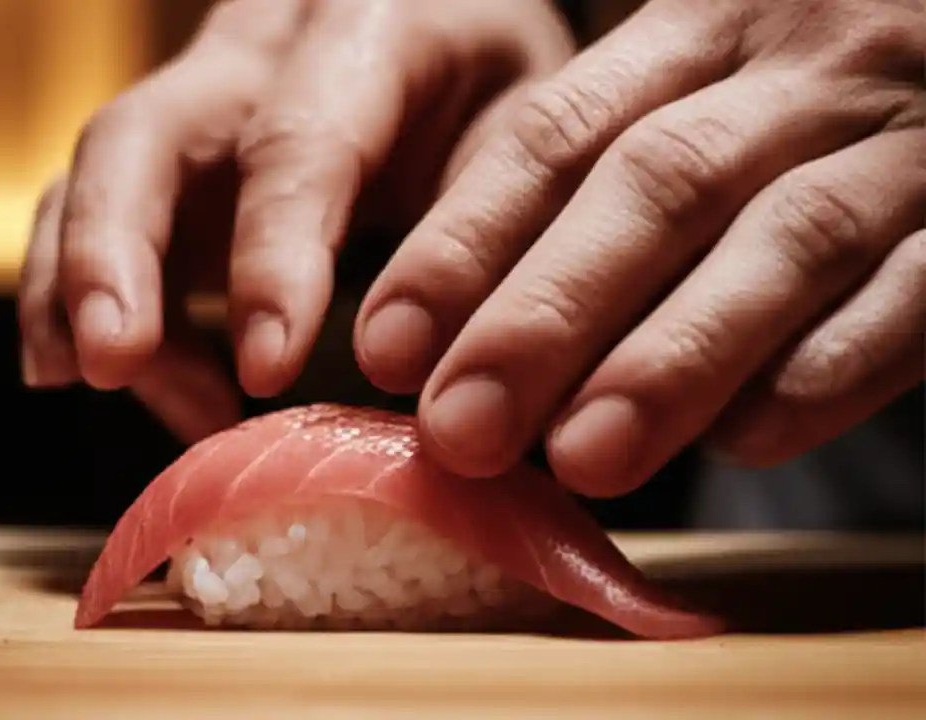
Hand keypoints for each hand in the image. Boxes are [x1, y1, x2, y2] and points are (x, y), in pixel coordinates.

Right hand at [18, 0, 573, 442]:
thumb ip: (487, 236)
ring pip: (96, 178)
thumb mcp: (528, 134)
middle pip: (140, 138)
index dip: (273, 254)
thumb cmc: (496, 88)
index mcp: (362, 30)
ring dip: (76, 287)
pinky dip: (71, 295)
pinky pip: (90, 216)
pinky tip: (83, 368)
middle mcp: (252, 55)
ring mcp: (194, 103)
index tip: (266, 366)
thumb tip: (435, 375)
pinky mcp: (165, 159)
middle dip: (112, 255)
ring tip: (96, 380)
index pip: (297, 142)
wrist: (451, 24)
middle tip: (112, 361)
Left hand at [354, 0, 923, 493]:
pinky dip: (834, 365)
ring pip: (785, 242)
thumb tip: (461, 350)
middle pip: (656, 186)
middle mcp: (800, 71)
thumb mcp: (697, 92)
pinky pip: (920, 290)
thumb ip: (598, 188)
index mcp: (698, 32)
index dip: (464, 245)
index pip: (557, 136)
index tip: (387, 348)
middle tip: (462, 429)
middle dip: (548, 313)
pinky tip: (749, 439)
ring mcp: (907, 139)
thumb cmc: (798, 104)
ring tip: (583, 458)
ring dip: (674, 357)